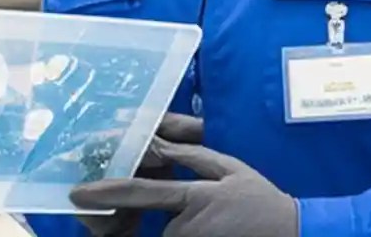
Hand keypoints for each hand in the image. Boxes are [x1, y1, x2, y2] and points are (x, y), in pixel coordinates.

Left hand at [70, 135, 295, 236]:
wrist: (295, 236)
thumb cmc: (261, 202)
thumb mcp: (230, 170)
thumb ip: (189, 156)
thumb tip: (154, 143)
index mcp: (193, 198)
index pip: (140, 193)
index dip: (105, 193)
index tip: (76, 194)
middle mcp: (186, 227)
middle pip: (137, 225)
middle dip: (114, 222)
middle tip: (93, 212)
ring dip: (132, 231)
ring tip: (114, 220)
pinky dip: (149, 234)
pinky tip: (132, 228)